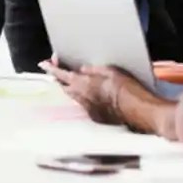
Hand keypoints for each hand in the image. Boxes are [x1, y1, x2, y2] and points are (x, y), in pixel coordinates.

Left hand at [42, 61, 175, 136]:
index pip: (61, 75)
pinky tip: (94, 95)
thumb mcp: (111, 71)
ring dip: (72, 89)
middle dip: (61, 79)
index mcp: (84, 84)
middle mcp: (82, 98)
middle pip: (65, 87)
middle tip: (60, 70)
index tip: (43, 64)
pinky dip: (85, 98)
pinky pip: (85, 106)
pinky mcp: (96, 118)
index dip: (51, 68)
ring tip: (76, 81)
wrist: (140, 112)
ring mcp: (89, 110)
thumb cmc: (128, 89)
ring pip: (74, 97)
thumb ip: (93, 69)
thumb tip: (82, 69)